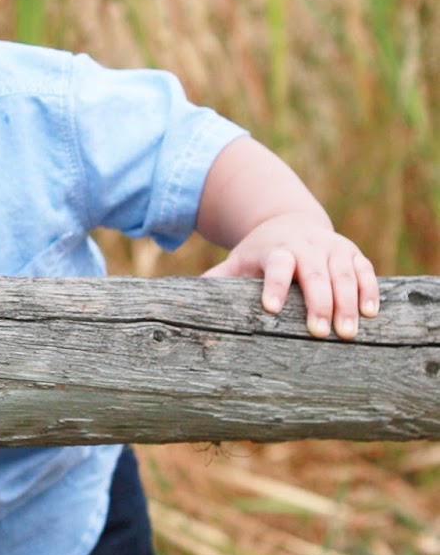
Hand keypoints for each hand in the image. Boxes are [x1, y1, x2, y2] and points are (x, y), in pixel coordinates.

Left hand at [203, 212, 378, 338]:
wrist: (289, 222)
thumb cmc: (259, 254)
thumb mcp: (236, 262)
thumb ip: (217, 280)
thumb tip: (183, 300)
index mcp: (276, 249)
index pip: (277, 265)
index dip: (275, 285)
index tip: (271, 308)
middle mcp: (307, 246)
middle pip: (315, 273)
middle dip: (318, 302)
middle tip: (320, 333)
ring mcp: (332, 248)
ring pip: (344, 274)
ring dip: (348, 302)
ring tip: (348, 333)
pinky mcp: (352, 253)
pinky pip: (365, 270)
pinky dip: (369, 289)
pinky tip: (371, 313)